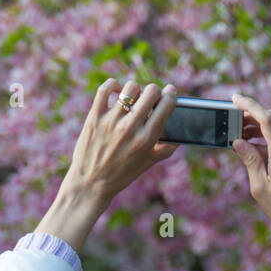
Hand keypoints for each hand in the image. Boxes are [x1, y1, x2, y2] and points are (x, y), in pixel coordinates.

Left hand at [64, 78, 178, 203]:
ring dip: (135, 90)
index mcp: (147, 139)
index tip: (169, 93)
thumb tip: (179, 133)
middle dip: (154, 92)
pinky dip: (113, 85)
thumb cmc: (121, 175)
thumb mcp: (148, 163)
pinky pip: (105, 89)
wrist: (90, 185)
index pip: (166, 104)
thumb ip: (166, 148)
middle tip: (150, 99)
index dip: (170, 95)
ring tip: (132, 99)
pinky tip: (117, 92)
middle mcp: (130, 128)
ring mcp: (111, 122)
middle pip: (151, 91)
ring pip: (130, 88)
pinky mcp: (94, 118)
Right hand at [229, 93, 270, 246]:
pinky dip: (265, 137)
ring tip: (238, 134)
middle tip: (233, 118)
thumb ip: (249, 161)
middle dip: (252, 113)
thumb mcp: (259, 187)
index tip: (235, 99)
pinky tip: (252, 147)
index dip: (250, 105)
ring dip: (258, 126)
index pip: (267, 118)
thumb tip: (237, 142)